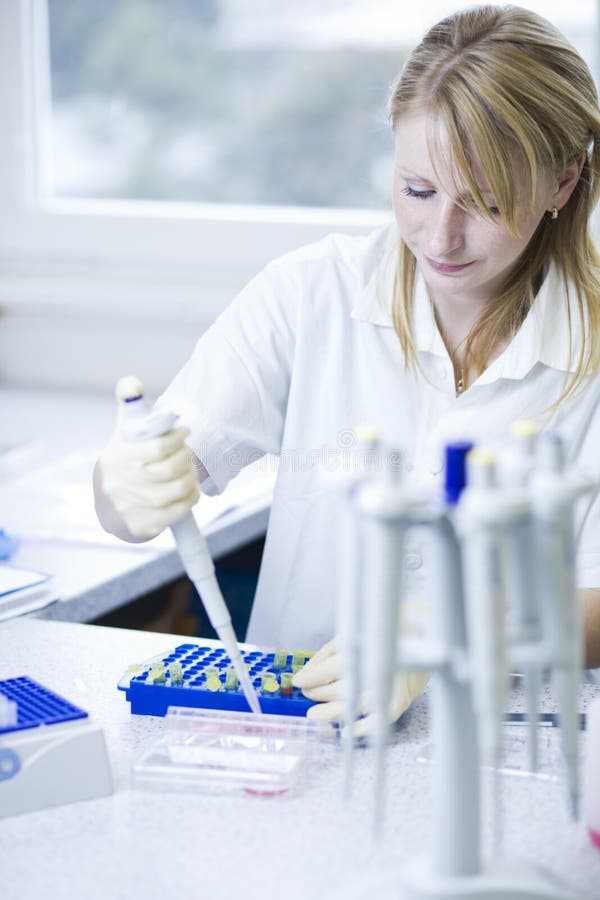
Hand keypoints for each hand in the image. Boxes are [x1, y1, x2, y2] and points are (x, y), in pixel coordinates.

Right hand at [95, 377, 199, 538]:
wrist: (108, 504)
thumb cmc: (124, 461)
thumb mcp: (123, 433)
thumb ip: (129, 405)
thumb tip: (132, 383)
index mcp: (119, 456)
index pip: (156, 447)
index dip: (177, 439)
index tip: (186, 431)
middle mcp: (122, 483)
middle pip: (168, 471)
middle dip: (186, 459)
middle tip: (189, 454)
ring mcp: (130, 506)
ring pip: (173, 493)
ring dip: (190, 480)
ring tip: (191, 472)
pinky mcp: (141, 525)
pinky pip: (174, 514)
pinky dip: (188, 501)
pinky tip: (191, 491)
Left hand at [292, 638, 428, 736]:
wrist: (419, 637)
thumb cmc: (377, 637)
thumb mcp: (350, 636)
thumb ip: (327, 653)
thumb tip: (307, 672)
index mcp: (364, 645)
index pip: (332, 666)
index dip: (313, 676)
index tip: (299, 681)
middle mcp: (377, 665)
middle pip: (341, 686)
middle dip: (319, 692)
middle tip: (306, 694)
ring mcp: (389, 685)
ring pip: (354, 704)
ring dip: (331, 711)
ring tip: (314, 714)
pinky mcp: (399, 701)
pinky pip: (379, 720)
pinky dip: (362, 728)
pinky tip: (346, 732)